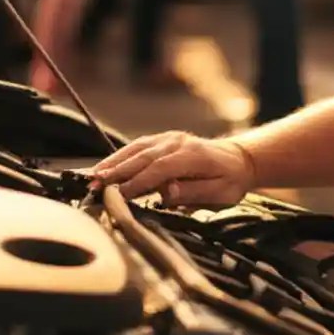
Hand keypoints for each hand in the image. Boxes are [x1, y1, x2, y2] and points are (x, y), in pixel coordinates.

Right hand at [87, 131, 255, 206]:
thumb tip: (166, 192)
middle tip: (94, 186)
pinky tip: (106, 166)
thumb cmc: (230, 181)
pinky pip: (139, 146)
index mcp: (193, 156)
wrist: (240, 159)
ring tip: (93, 177)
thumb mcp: (220, 193)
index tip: (118, 196)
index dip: (137, 182)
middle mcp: (178, 142)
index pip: (159, 169)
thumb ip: (193, 192)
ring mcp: (170, 138)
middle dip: (117, 172)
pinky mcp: (164, 139)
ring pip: (136, 149)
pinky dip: (121, 156)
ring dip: (113, 162)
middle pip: (143, 157)